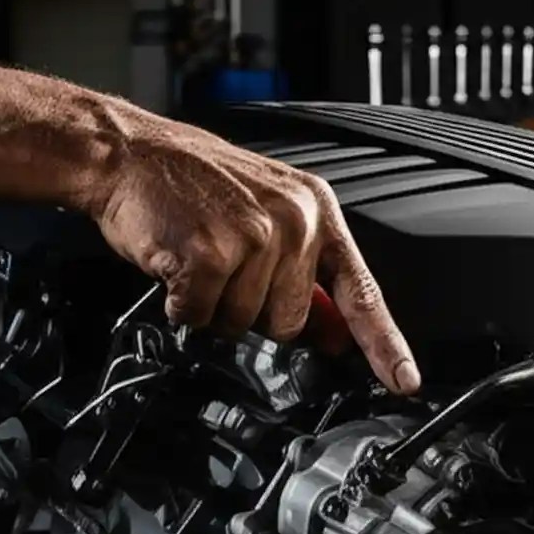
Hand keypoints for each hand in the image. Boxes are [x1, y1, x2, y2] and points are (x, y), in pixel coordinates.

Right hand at [88, 119, 419, 394]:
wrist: (129, 152)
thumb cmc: (193, 184)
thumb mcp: (266, 217)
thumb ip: (306, 276)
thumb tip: (335, 335)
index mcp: (316, 209)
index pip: (362, 290)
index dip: (384, 343)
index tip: (404, 381)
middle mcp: (295, 220)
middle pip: (291, 323)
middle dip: (254, 313)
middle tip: (227, 268)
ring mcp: (254, 235)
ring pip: (244, 324)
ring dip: (214, 308)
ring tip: (200, 258)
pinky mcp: (210, 253)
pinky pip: (201, 317)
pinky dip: (182, 305)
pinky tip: (177, 264)